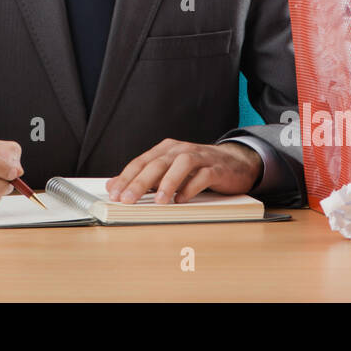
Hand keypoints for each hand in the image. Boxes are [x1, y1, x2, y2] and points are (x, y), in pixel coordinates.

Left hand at [106, 139, 262, 204]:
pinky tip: (182, 200)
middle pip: (157, 163)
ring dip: (168, 182)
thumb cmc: (197, 168)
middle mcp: (180, 150)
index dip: (126, 177)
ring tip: (158, 201)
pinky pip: (203, 175)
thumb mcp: (168, 171)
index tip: (114, 194)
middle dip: (140, 182)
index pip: (141, 162)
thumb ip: (143, 177)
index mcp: (166, 149)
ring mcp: (200, 157)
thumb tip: (114, 186)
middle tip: (128, 199)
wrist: (235, 162)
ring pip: (181, 165)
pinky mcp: (217, 168)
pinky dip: (192, 187)